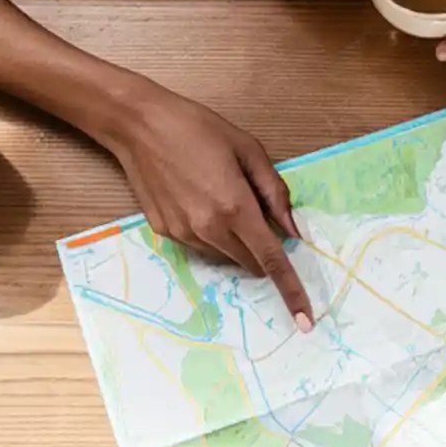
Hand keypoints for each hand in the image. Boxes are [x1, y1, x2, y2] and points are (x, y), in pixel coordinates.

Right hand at [103, 84, 314, 329]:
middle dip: (262, 250)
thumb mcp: (249, 150)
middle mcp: (209, 228)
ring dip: (235, 240)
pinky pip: (201, 246)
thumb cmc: (198, 128)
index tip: (306, 320)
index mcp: (235, 207)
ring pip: (225, 256)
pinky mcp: (165, 233)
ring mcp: (184, 234)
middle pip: (250, 263)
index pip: (271, 259)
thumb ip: (275, 193)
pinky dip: (211, 233)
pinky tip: (198, 198)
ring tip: (219, 194)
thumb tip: (292, 230)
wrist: (139, 125)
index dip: (291, 291)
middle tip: (255, 211)